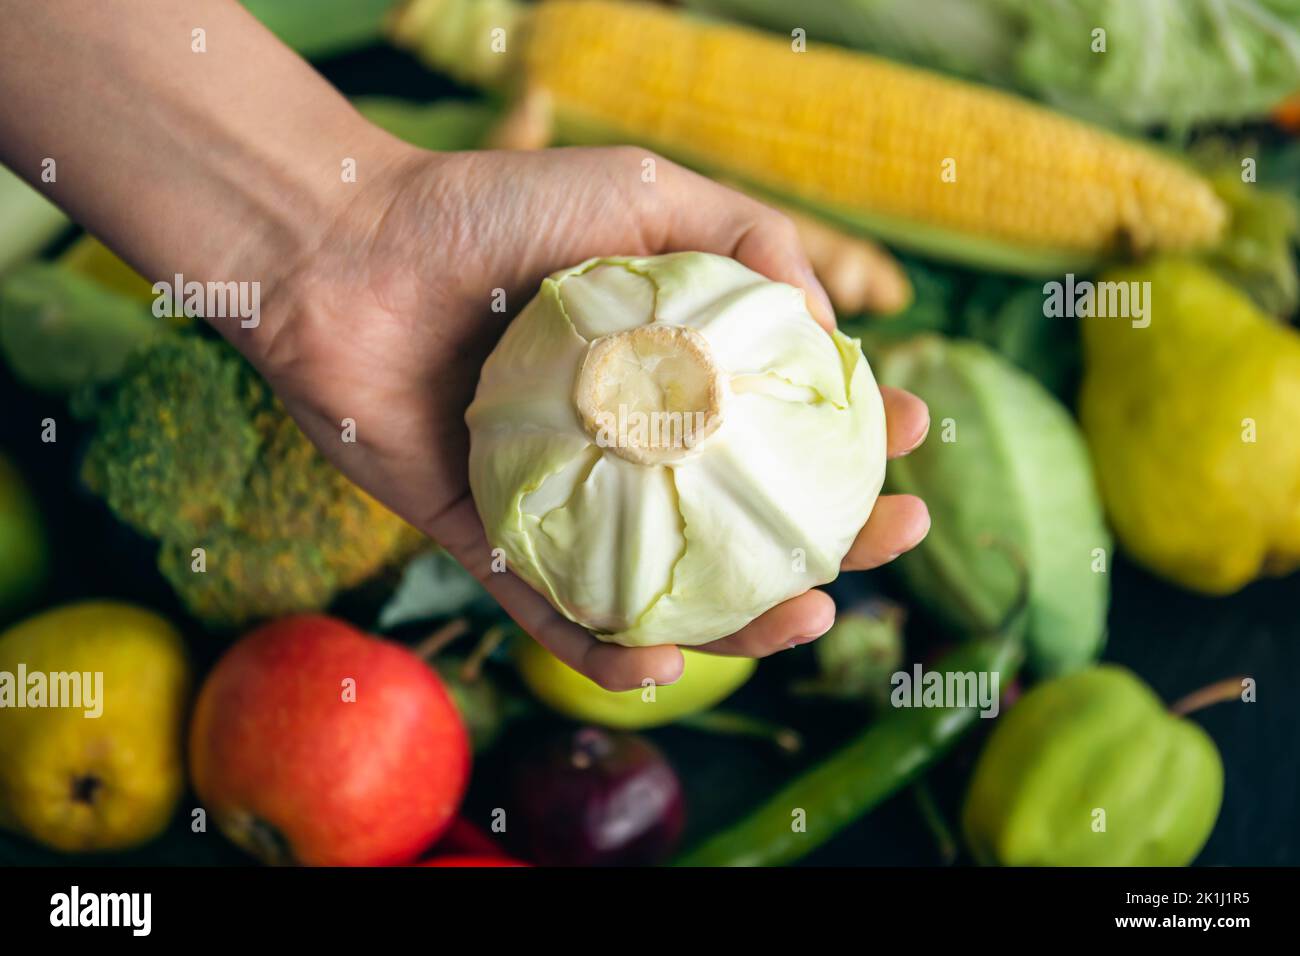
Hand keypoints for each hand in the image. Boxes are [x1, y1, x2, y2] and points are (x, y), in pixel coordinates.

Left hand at [241, 144, 932, 689]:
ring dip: (747, 620)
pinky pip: (559, 623)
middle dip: (834, 537)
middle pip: (745, 517)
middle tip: (891, 534)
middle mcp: (626, 446)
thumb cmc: (488, 211)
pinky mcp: (493, 547)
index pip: (779, 421)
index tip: (909, 433)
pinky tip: (665, 663)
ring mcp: (566, 504)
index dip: (852, 435)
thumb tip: (826, 322)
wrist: (344, 256)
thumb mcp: (639, 194)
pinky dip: (612, 658)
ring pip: (670, 588)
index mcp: (663, 375)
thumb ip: (744, 236)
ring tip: (808, 615)